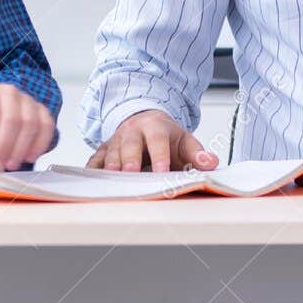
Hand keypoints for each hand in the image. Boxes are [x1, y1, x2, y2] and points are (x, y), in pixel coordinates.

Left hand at [0, 81, 56, 171]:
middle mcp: (7, 90)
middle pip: (11, 119)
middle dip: (5, 146)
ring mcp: (26, 99)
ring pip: (29, 123)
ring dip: (20, 149)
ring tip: (11, 163)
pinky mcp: (41, 109)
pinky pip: (46, 126)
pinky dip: (39, 145)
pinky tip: (29, 157)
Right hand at [88, 109, 220, 172]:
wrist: (145, 122)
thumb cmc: (167, 137)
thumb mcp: (185, 142)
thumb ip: (199, 154)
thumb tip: (211, 163)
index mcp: (155, 126)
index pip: (157, 140)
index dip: (160, 156)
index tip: (162, 172)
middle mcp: (132, 130)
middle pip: (129, 143)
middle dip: (129, 159)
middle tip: (130, 175)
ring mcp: (116, 139)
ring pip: (111, 151)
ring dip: (110, 165)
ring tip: (111, 179)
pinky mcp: (104, 149)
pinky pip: (95, 159)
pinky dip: (92, 169)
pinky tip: (90, 179)